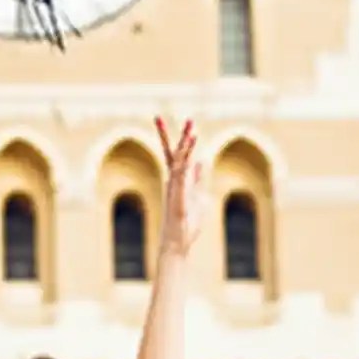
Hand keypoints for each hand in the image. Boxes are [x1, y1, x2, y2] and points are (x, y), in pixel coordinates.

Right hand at [156, 116, 203, 255]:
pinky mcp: (178, 193)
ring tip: (189, 124)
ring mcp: (174, 186)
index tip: (187, 125)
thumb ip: (198, 179)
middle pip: (169, 152)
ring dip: (184, 141)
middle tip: (157, 116)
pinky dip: (187, 157)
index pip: (176, 156)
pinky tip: (193, 146)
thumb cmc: (186, 224)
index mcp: (177, 181)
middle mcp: (173, 180)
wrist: (177, 243)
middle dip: (166, 135)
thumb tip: (201, 162)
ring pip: (177, 159)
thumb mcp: (198, 196)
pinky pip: (182, 171)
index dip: (181, 140)